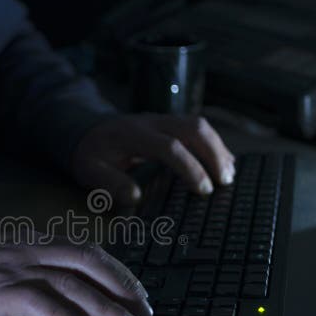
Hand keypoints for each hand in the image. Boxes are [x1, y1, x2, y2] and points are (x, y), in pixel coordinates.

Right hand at [0, 242, 153, 315]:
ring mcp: (12, 269)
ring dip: (103, 307)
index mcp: (32, 244)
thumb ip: (35, 274)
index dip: (116, 272)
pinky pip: (35, 301)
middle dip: (121, 288)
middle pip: (86, 263)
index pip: (85, 252)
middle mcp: (28, 251)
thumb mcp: (4, 264)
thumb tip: (69, 297)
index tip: (136, 293)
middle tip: (143, 313)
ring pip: (68, 283)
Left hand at [71, 114, 234, 204]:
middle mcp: (152, 122)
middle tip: (225, 182)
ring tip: (230, 175)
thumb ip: (110, 183)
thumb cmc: (90, 154)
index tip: (203, 190)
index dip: (190, 167)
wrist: (85, 129)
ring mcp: (162, 119)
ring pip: (199, 124)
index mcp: (133, 134)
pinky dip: (213, 144)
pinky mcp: (169, 122)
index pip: (170, 147)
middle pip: (192, 128)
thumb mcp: (89, 171)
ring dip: (218, 148)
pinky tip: (224, 163)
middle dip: (213, 154)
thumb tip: (135, 197)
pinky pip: (197, 127)